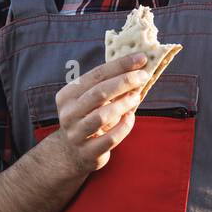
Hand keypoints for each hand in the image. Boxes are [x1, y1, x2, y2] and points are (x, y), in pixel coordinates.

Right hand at [45, 53, 150, 176]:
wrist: (72, 153)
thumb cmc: (89, 118)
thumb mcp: (91, 101)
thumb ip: (108, 85)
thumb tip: (138, 66)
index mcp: (67, 95)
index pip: (96, 74)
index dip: (120, 65)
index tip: (141, 57)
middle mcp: (69, 114)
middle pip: (99, 93)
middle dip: (124, 81)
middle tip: (143, 75)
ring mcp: (77, 134)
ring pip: (103, 115)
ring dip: (124, 104)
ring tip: (136, 97)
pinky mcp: (88, 152)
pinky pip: (111, 138)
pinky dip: (124, 126)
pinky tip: (131, 117)